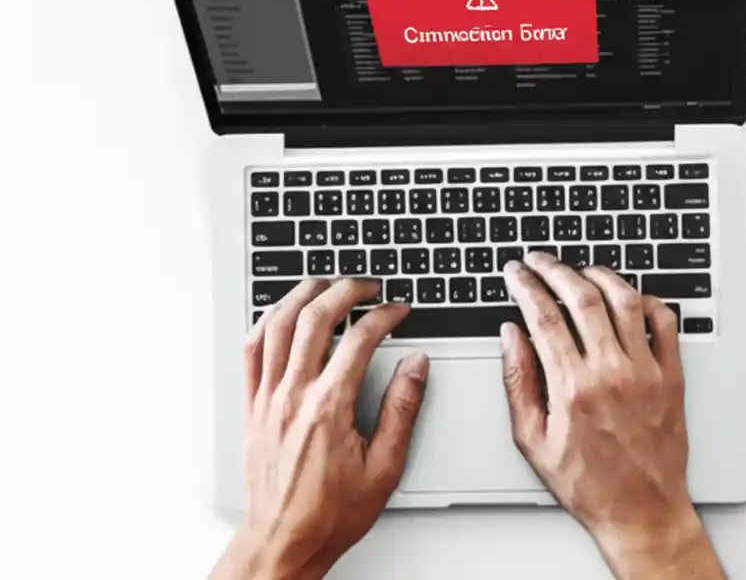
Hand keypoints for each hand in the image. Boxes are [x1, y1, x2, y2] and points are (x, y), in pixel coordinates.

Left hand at [211, 279, 426, 579]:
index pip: (359, 339)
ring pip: (277, 326)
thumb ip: (403, 409)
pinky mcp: (253, 408)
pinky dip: (266, 323)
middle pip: (314, 318)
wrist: (284, 541)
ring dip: (302, 296)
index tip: (399, 311)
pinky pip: (251, 352)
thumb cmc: (331, 513)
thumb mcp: (385, 467)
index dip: (385, 316)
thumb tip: (415, 366)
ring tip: (324, 284)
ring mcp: (267, 399)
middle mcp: (293, 396)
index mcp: (329, 408)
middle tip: (367, 286)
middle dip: (345, 291)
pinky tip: (280, 314)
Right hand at [500, 253, 723, 578]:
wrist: (640, 511)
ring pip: (624, 300)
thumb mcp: (533, 441)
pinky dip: (648, 300)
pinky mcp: (671, 377)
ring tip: (580, 270)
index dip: (525, 285)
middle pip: (582, 297)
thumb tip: (510, 336)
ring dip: (599, 275)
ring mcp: (646, 372)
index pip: (544, 317)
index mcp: (571, 388)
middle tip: (540, 260)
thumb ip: (518, 382)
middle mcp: (611, 373)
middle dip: (555, 269)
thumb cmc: (588, 484)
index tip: (516, 272)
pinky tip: (630, 297)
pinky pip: (665, 323)